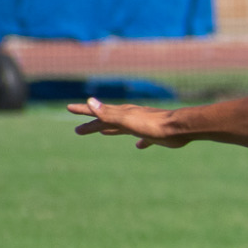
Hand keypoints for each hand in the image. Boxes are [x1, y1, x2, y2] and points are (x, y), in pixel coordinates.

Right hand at [68, 98, 188, 148]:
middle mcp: (130, 118)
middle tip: (78, 130)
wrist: (179, 128)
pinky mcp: (154, 135)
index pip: (98, 111)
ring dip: (111, 130)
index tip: (69, 108)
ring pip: (122, 128)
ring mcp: (142, 126)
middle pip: (107, 120)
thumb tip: (90, 100)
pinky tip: (138, 146)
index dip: (83, 110)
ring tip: (102, 133)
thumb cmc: (152, 125)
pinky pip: (143, 138)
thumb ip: (109, 113)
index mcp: (122, 114)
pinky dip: (138, 141)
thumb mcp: (127, 119)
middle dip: (92, 124)